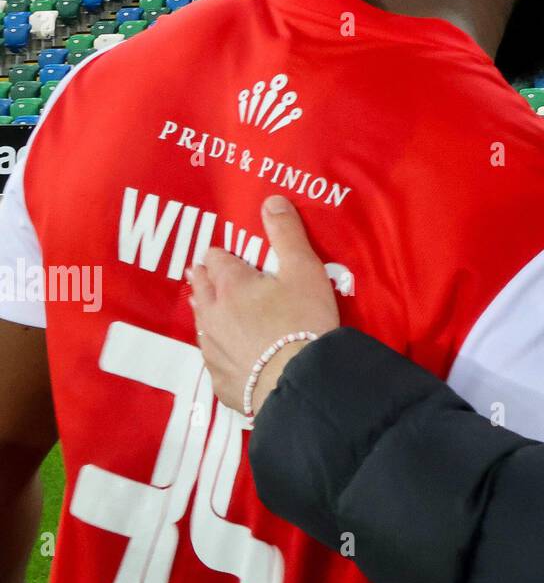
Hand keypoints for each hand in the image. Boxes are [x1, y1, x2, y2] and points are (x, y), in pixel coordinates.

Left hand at [189, 196, 340, 415]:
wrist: (300, 383)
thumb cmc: (304, 320)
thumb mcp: (304, 269)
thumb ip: (286, 233)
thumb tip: (271, 199)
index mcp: (231, 285)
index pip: (216, 259)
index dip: (221, 254)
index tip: (224, 253)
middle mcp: (213, 316)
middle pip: (200, 290)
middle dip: (203, 279)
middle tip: (204, 274)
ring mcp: (214, 351)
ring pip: (201, 325)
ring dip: (206, 315)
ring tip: (210, 310)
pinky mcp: (222, 382)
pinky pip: (214, 360)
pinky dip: (219, 351)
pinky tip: (227, 353)